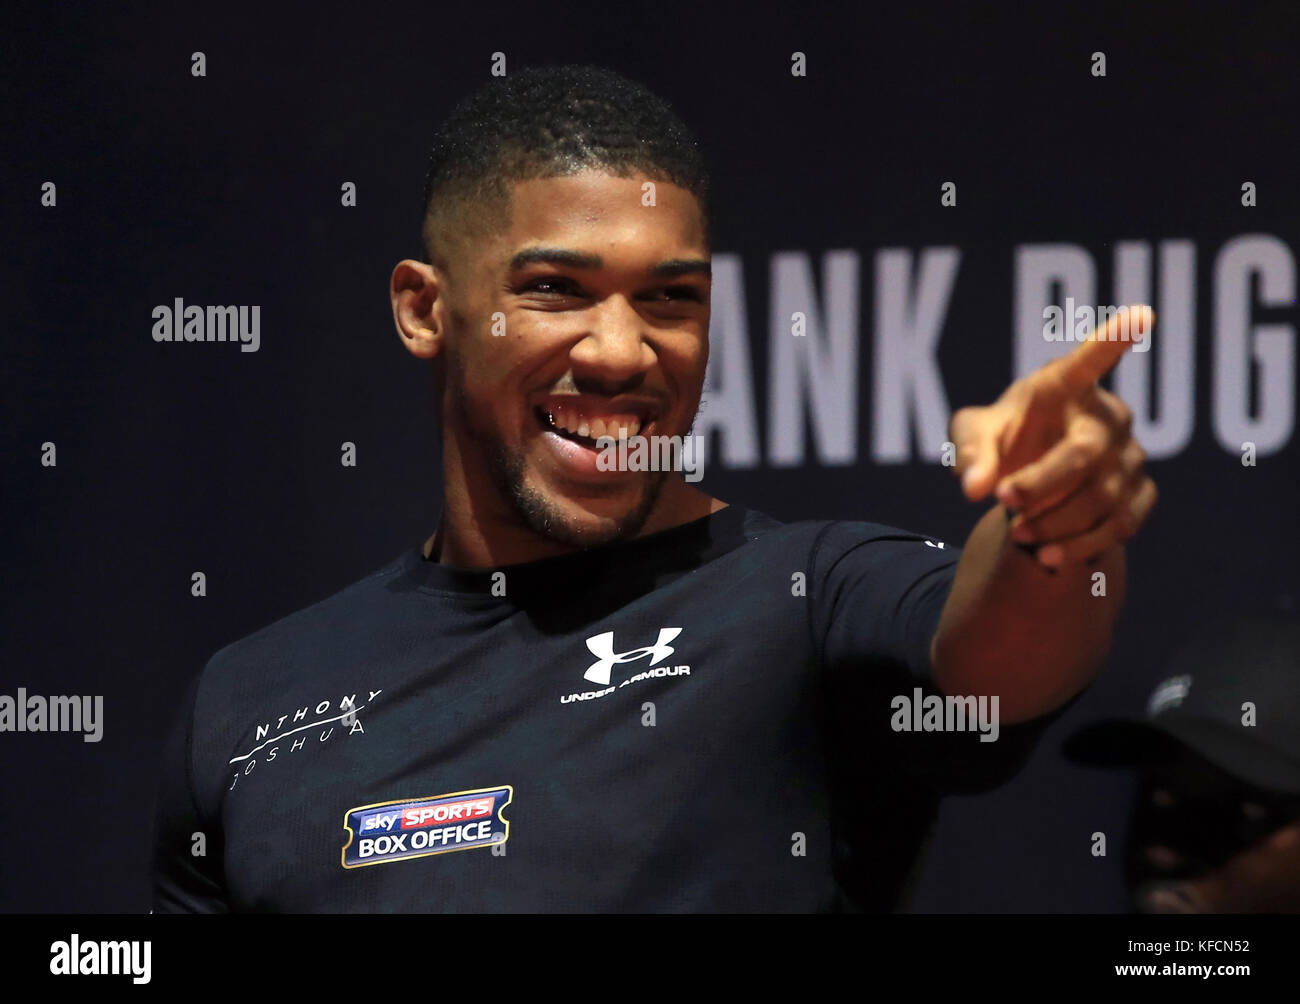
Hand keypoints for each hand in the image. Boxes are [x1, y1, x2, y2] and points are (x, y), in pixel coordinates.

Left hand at [949, 305, 1157, 569]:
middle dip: (1042, 482)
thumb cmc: (1004, 440)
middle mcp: (1107, 417)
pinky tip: (1049, 557)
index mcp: (1064, 388)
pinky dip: (1084, 546)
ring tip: (1019, 535)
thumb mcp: (975, 437)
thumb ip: (970, 453)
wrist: (1033, 480)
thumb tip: (973, 487)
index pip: (1086, 363)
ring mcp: (1131, 456)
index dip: (1111, 342)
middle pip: (1084, 453)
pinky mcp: (1141, 493)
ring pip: (1102, 497)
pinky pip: (1122, 525)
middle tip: (1003, 502)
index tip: (1141, 316)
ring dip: (1056, 522)